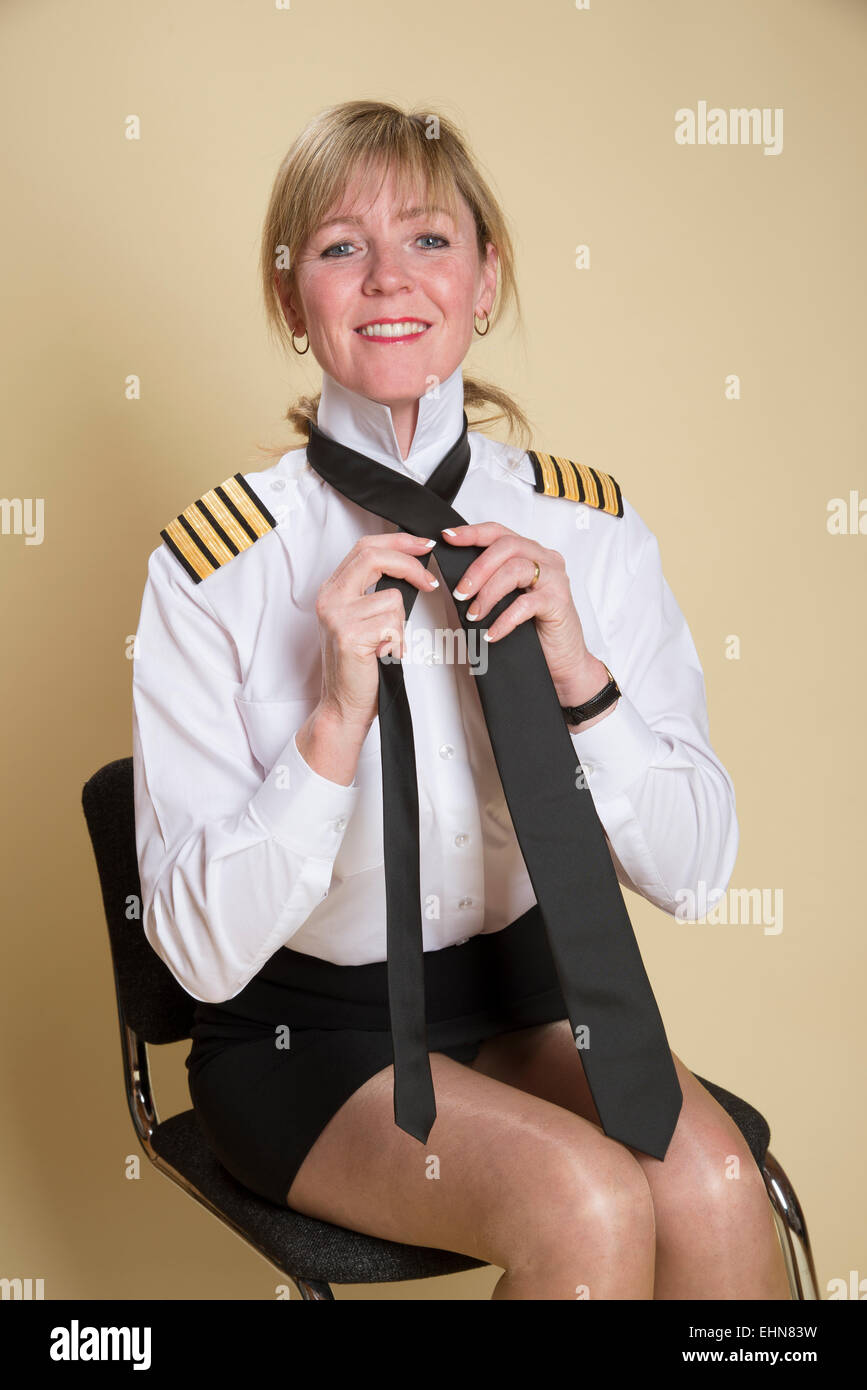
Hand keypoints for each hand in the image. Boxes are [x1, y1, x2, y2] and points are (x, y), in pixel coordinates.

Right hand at [313, 531, 439, 729]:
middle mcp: (330, 598)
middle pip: (374, 556)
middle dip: (409, 564)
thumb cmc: (359, 667)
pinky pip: (392, 623)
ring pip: (392, 598)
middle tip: (430, 581)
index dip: (398, 541)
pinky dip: (397, 640)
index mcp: (332, 590)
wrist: (343, 705)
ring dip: (400, 624)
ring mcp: (336, 616)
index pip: (365, 547)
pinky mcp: (349, 635)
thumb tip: (408, 565)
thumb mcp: (361, 620)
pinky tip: (384, 654)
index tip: (424, 546)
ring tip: (387, 644)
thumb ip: (373, 591)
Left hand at [440, 522, 613, 717]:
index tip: (448, 538)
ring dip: (488, 593)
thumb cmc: (535, 629)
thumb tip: (457, 580)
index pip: (500, 532)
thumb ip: (491, 582)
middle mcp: (546, 560)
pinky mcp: (559, 601)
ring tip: (474, 615)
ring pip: (515, 570)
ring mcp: (555, 579)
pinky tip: (492, 633)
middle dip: (477, 569)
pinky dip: (504, 619)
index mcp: (532, 553)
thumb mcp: (508, 599)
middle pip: (507, 547)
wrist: (563, 661)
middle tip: (460, 593)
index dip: (473, 533)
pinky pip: (525, 604)